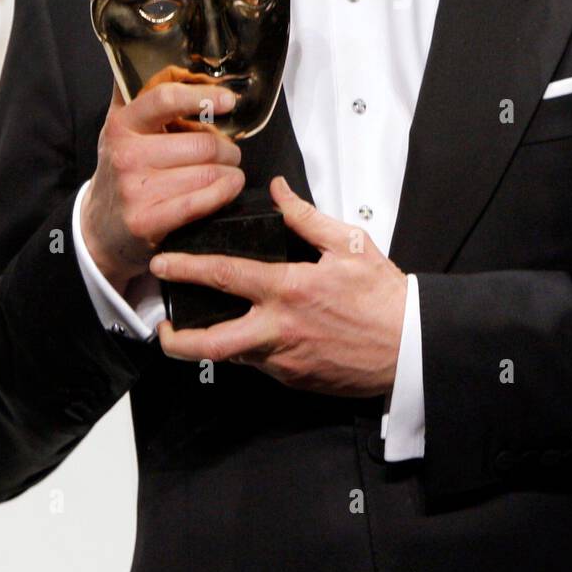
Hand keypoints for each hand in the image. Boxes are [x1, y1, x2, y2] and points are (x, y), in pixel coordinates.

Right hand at [81, 78, 244, 295]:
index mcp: (122, 125)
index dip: (203, 97)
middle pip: (202, 145)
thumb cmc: (121, 169)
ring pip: (208, 174)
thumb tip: (149, 48)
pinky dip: (224, 193)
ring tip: (228, 172)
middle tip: (229, 152)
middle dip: (227, 149)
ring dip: (230, 173)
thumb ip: (134, 92)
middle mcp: (126, 155)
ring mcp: (136, 190)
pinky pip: (202, 201)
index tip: (228, 100)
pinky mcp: (148, 221)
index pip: (165, 99)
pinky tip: (228, 188)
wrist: (100, 227)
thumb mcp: (119, 128)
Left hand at [150, 176, 408, 398]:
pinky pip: (260, 365)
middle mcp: (279, 329)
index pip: (225, 276)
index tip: (163, 263)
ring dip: (212, 344)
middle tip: (161, 328)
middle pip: (211, 343)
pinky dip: (249, 351)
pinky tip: (251, 336)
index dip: (187, 269)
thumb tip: (279, 191)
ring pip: (233, 357)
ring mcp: (285, 360)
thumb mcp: (348, 244)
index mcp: (289, 289)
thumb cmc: (382, 296)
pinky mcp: (294, 380)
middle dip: (176, 340)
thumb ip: (306, 217)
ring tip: (198, 331)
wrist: (409, 346)